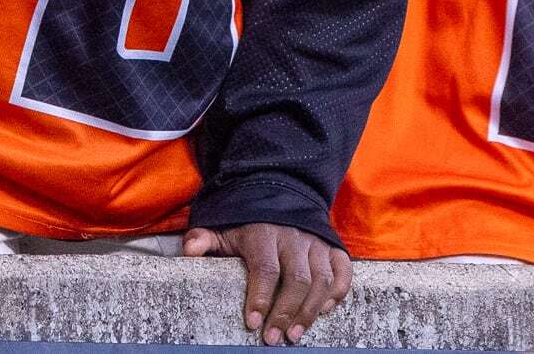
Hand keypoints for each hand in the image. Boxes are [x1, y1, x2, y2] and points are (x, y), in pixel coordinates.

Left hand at [182, 224, 350, 345]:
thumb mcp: (222, 228)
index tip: (253, 323)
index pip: (265, 268)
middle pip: (297, 279)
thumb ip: (205, 239)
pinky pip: (343, 273)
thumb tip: (190, 252)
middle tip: (274, 339)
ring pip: (322, 280)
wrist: (278, 193)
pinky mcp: (333, 248)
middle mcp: (293, 237)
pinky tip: (323, 312)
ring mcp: (316, 242)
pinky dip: (337, 294)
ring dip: (311, 311)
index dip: (260, 298)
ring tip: (295, 335)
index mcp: (263, 233)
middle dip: (286, 313)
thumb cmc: (246, 223)